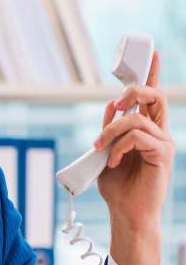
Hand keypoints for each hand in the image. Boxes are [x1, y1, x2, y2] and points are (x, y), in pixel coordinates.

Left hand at [95, 51, 174, 264]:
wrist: (125, 212)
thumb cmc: (117, 185)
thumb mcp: (106, 150)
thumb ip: (109, 128)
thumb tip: (110, 105)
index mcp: (146, 128)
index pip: (151, 95)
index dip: (152, 73)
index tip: (151, 52)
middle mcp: (159, 132)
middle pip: (154, 95)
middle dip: (133, 91)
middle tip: (115, 102)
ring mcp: (163, 143)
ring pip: (137, 118)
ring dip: (111, 130)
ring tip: (100, 148)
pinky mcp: (163, 155)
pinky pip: (137, 138)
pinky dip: (119, 147)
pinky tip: (112, 161)